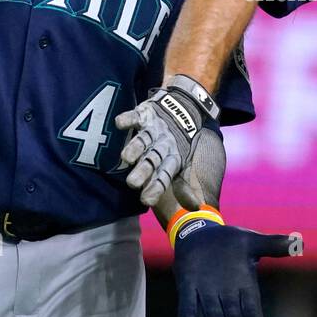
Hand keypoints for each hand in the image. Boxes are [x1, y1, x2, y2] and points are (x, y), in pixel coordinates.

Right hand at [114, 77, 217, 208]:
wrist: (183, 106)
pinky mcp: (145, 114)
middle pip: (152, 159)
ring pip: (143, 140)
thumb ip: (184, 186)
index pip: (165, 175)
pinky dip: (128, 118)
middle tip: (133, 183)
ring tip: (126, 158)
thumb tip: (197, 209)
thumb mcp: (182, 163)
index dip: (157, 186)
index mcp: (173, 158)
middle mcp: (163, 145)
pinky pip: (135, 116)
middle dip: (144, 170)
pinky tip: (119, 123)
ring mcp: (153, 129)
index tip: (146, 201)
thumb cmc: (177, 142)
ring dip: (135, 147)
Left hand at [174, 221, 296, 316]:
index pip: (251, 306)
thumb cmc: (230, 242)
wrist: (200, 232)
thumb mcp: (252, 241)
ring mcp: (205, 290)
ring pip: (212, 313)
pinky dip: (188, 312)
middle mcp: (225, 293)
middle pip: (233, 315)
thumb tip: (297, 243)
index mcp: (244, 284)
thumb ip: (273, 245)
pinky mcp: (187, 285)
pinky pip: (187, 301)